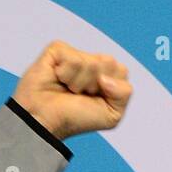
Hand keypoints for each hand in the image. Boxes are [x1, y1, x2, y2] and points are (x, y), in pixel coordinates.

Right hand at [11, 40, 132, 139]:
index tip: (95, 99)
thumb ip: (124, 93)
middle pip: (109, 62)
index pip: (122, 70)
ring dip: (79, 83)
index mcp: (107, 75)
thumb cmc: (76, 118)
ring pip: (92, 62)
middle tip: (80, 94)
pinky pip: (73, 59)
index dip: (111, 89)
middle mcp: (92, 62)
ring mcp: (74, 55)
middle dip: (96, 85)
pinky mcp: (57, 50)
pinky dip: (66, 75)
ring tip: (67, 89)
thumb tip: (106, 76)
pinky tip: (57, 79)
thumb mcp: (112, 115)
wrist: (47, 121)